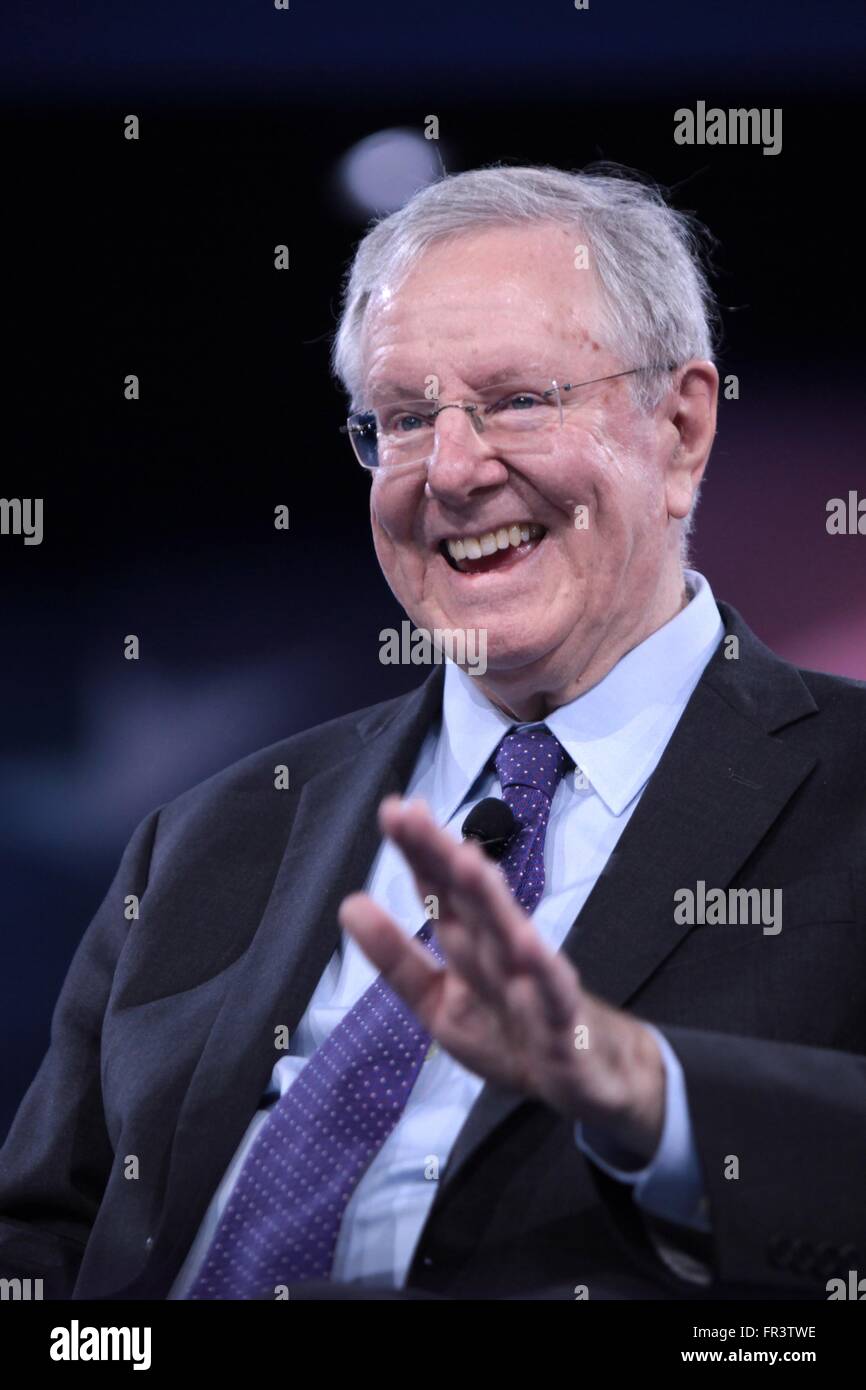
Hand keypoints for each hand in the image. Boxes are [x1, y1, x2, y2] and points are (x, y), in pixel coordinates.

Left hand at [338, 795, 665, 1160]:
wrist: (593, 1073)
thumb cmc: (510, 1026)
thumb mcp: (439, 1001)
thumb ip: (397, 958)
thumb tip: (349, 905)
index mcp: (470, 943)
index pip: (441, 890)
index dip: (417, 852)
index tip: (393, 812)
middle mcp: (502, 952)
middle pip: (471, 899)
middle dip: (442, 857)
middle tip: (414, 817)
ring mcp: (538, 986)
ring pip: (512, 938)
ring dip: (492, 901)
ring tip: (467, 864)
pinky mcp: (567, 1028)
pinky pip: (554, 1001)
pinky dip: (544, 979)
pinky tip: (529, 952)